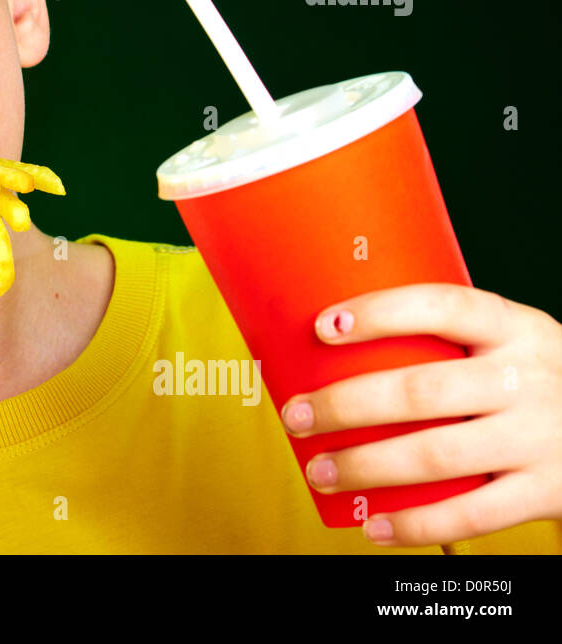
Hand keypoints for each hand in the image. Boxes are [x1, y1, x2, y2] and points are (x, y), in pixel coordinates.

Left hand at [280, 283, 561, 546]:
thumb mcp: (510, 341)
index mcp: (514, 327)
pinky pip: (472, 513)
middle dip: (346, 405)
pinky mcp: (547, 491)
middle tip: (296, 416)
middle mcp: (528, 378)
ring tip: (320, 471)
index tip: (323, 326)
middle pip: (422, 390)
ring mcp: (539, 437)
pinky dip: (416, 524)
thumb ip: (447, 341)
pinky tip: (374, 526)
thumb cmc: (535, 378)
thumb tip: (332, 340)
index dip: (380, 314)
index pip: (443, 306)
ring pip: (437, 455)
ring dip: (366, 466)